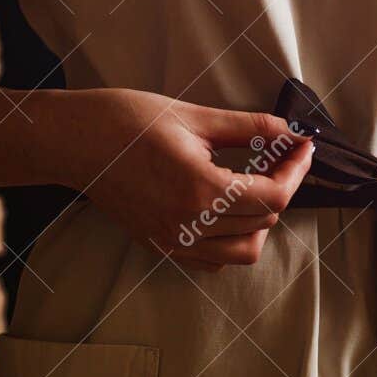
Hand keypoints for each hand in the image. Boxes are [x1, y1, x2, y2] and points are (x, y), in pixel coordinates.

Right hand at [71, 89, 314, 268]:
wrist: (74, 141)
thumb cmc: (126, 120)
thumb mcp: (194, 116)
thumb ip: (250, 127)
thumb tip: (291, 131)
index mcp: (200, 189)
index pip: (272, 196)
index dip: (297, 170)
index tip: (302, 147)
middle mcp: (189, 224)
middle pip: (263, 221)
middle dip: (282, 187)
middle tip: (281, 154)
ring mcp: (174, 240)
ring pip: (244, 250)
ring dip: (261, 221)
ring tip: (256, 186)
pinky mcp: (162, 246)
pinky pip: (214, 260)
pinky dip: (232, 241)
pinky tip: (229, 211)